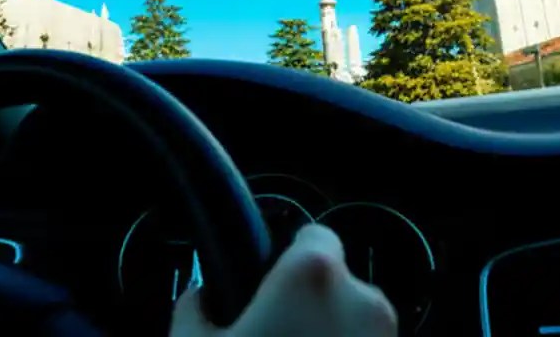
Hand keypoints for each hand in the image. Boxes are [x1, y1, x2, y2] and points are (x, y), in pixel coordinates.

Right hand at [171, 223, 396, 336]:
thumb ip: (196, 306)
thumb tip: (199, 298)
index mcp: (313, 276)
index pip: (312, 232)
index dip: (283, 255)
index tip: (264, 279)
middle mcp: (363, 301)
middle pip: (332, 282)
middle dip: (303, 302)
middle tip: (267, 332)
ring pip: (351, 320)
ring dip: (324, 330)